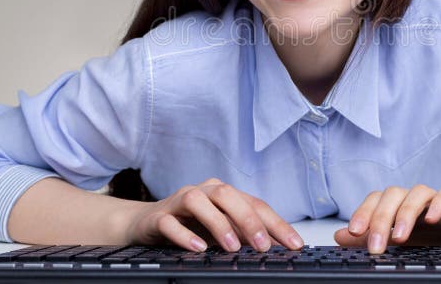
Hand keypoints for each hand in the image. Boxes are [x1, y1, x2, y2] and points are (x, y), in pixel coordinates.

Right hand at [123, 178, 303, 251]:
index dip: (276, 223)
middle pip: (227, 194)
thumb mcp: (221, 230)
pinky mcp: (158, 217)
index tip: (294, 244)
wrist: (145, 224)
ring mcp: (178, 202)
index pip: (254, 203)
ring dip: (218, 222)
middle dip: (248, 219)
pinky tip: (198, 248)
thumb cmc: (190, 225)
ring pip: (198, 201)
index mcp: (223, 194)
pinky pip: (170, 222)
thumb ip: (244, 235)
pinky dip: (184, 234)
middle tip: (263, 246)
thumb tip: (274, 248)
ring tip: (231, 247)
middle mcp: (203, 192)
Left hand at [334, 185, 440, 253]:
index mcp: (399, 206)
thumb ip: (371, 237)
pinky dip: (439, 203)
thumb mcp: (401, 242)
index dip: (363, 212)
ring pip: (418, 192)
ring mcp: (437, 199)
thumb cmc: (438, 237)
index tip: (353, 232)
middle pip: (393, 195)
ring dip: (406, 213)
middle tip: (375, 245)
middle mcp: (415, 199)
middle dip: (381, 219)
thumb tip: (339, 236)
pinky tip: (432, 219)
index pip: (376, 200)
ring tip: (399, 237)